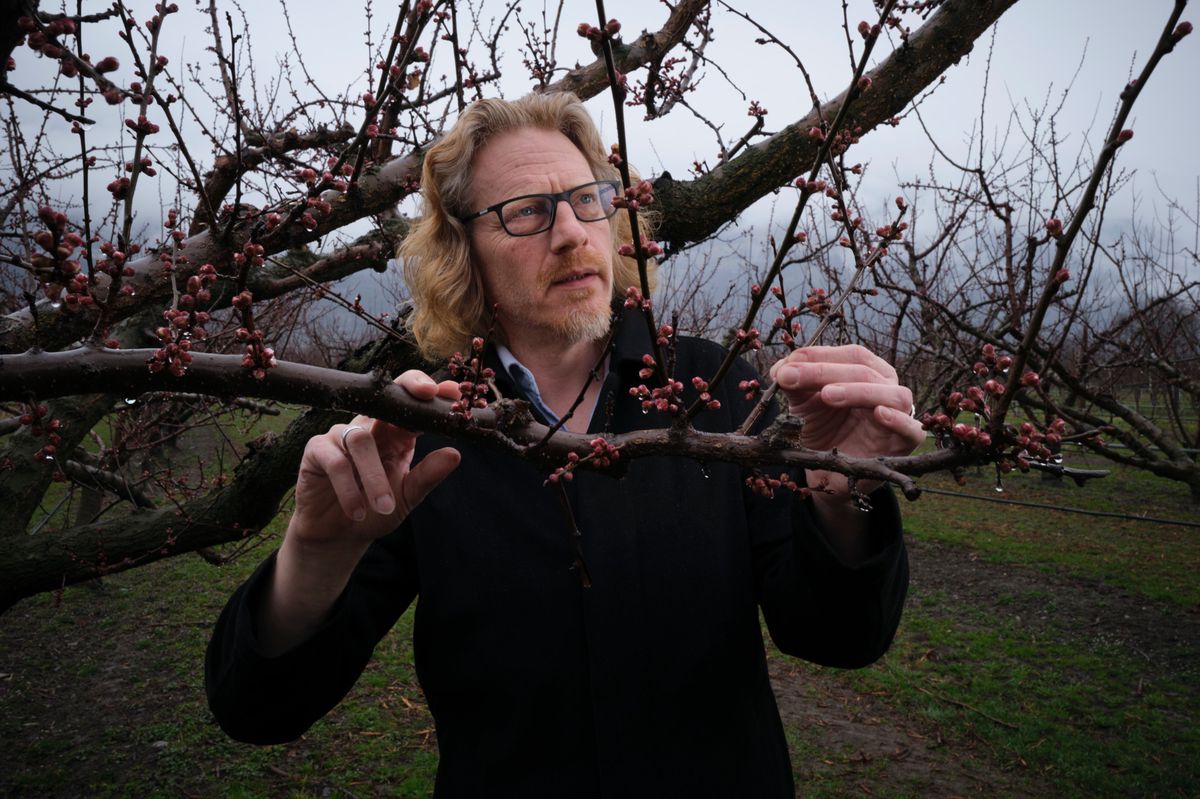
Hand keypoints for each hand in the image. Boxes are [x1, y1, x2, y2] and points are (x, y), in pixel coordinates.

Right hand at [289, 369, 461, 551]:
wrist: (338, 536)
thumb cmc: (374, 510)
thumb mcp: (408, 495)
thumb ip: (428, 475)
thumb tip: (455, 454)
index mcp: (395, 434)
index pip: (412, 405)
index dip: (431, 393)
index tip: (454, 391)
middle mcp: (370, 428)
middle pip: (386, 398)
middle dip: (407, 392)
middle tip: (428, 394)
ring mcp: (342, 436)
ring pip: (361, 439)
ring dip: (374, 476)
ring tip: (384, 507)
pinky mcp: (317, 450)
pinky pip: (336, 460)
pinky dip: (348, 488)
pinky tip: (358, 511)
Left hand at [770, 345, 923, 500]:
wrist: (827, 472)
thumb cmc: (821, 430)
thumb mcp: (802, 405)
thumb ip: (793, 384)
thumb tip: (780, 368)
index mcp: (868, 371)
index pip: (850, 355)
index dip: (819, 356)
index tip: (787, 366)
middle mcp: (887, 387)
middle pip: (864, 371)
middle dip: (824, 372)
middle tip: (791, 377)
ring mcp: (900, 414)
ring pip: (891, 395)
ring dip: (858, 391)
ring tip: (827, 394)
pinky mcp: (905, 443)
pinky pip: (911, 430)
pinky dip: (897, 420)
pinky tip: (879, 413)